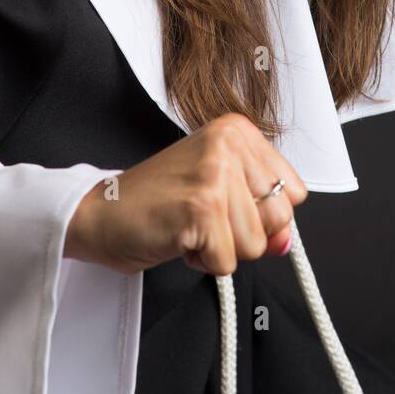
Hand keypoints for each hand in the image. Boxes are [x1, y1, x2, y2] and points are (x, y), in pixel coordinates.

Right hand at [64, 113, 307, 276]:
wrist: (99, 213)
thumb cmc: (155, 201)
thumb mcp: (219, 194)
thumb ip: (261, 213)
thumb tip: (286, 243)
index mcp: (238, 131)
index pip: (294, 191)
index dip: (262, 213)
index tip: (226, 205)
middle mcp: (230, 143)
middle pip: (281, 218)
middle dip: (244, 234)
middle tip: (203, 217)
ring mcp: (216, 172)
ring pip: (257, 245)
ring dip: (221, 249)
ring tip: (189, 226)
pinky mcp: (202, 207)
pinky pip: (228, 262)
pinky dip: (203, 262)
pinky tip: (178, 237)